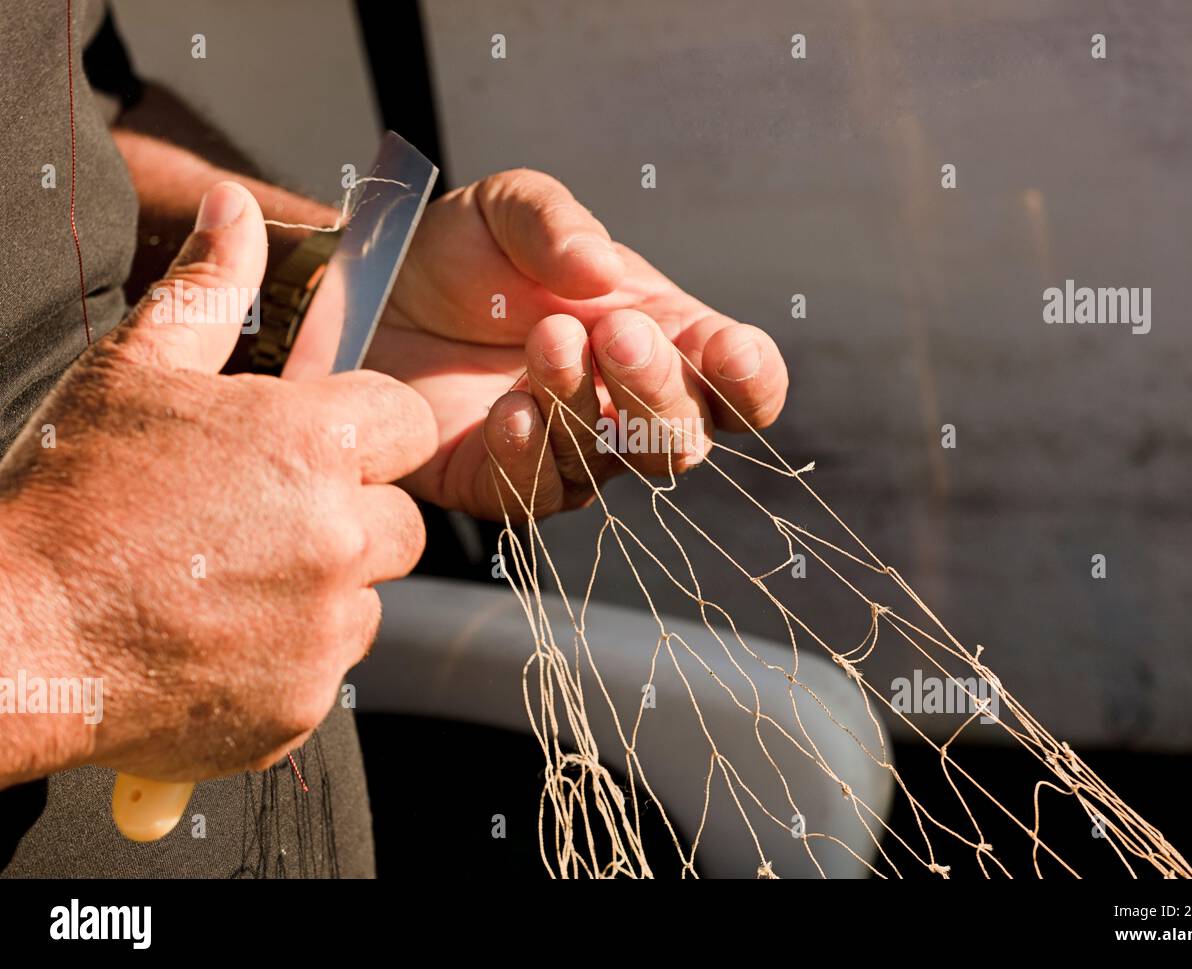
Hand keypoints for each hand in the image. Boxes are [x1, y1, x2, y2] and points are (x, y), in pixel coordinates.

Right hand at [0, 182, 435, 783]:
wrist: (15, 639)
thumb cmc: (68, 499)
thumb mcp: (135, 371)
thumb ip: (208, 289)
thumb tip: (237, 213)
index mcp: (313, 444)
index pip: (405, 424)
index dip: (366, 432)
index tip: (324, 447)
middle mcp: (339, 535)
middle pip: (401, 519)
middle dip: (352, 514)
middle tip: (265, 520)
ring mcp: (326, 626)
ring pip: (370, 596)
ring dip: (325, 587)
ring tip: (233, 578)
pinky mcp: (304, 699)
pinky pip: (329, 665)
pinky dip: (291, 654)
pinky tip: (221, 635)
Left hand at [368, 169, 789, 520]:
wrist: (364, 295)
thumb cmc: (459, 254)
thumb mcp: (509, 208)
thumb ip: (557, 224)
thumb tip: (601, 270)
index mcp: (660, 337)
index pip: (737, 383)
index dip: (750, 380)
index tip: (729, 351)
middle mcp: (627, 404)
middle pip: (685, 436)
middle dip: (659, 388)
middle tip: (614, 333)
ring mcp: (571, 450)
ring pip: (615, 465)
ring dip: (586, 407)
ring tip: (544, 344)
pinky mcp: (506, 484)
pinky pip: (540, 494)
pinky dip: (531, 455)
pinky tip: (508, 411)